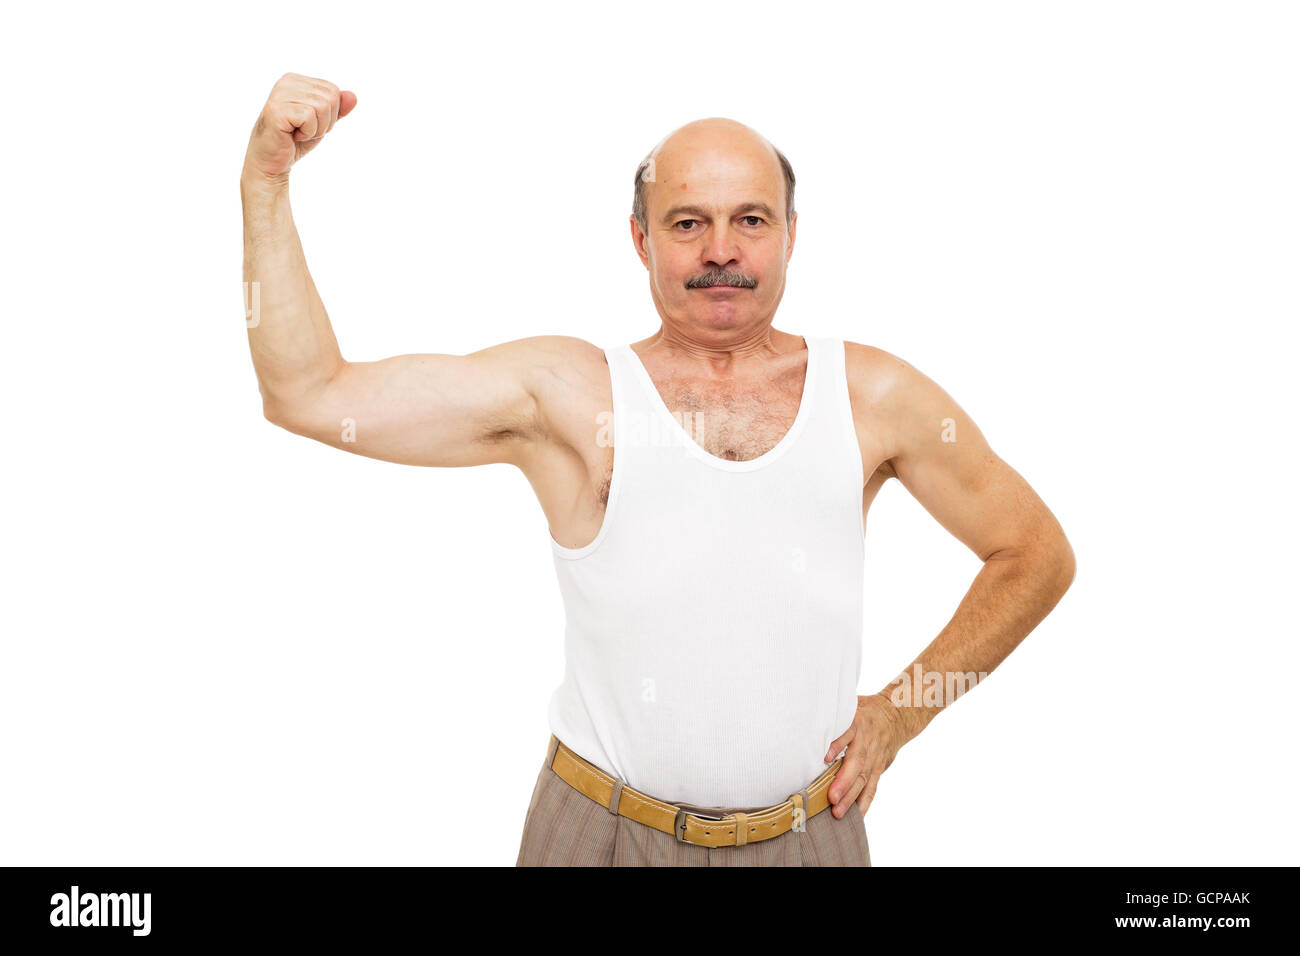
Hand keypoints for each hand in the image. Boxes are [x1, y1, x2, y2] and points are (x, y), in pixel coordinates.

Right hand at [244, 72, 356, 182]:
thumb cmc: (295, 140)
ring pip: (322, 107)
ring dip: (315, 129)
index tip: (310, 123)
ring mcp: (280, 94)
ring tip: (297, 133)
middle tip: (304, 130)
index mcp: (296, 80)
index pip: (333, 91)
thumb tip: (353, 96)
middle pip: (331, 98)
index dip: (330, 114)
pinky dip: (307, 133)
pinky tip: (291, 135)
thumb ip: (337, 109)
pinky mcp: (277, 110)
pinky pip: (309, 117)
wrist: (271, 161)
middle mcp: (287, 82)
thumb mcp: (322, 122)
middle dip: (324, 122)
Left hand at [823, 693, 908, 817]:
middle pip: (856, 763)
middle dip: (843, 782)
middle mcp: (867, 742)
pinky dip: (864, 802)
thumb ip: (834, 716)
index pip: (848, 733)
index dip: (837, 744)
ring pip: (863, 779)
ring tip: (838, 812)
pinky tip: (856, 815)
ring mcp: (874, 757)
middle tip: (831, 797)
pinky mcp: (879, 768)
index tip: (825, 757)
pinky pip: (872, 787)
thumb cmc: (866, 711)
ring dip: (851, 797)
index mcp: (858, 724)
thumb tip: (805, 720)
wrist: (898, 716)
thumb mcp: (851, 706)